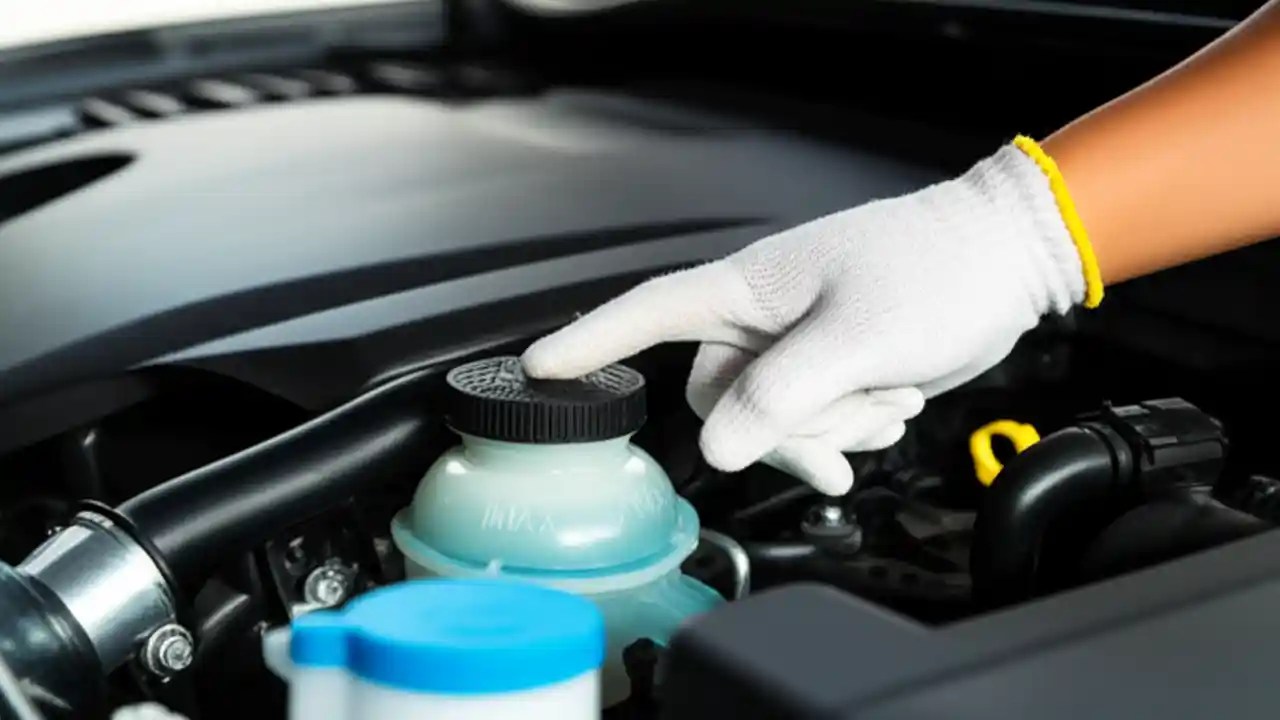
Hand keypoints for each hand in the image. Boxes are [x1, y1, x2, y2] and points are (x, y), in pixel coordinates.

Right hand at [523, 142, 1087, 494]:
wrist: (1003, 263)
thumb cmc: (933, 272)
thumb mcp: (854, 338)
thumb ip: (779, 393)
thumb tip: (718, 446)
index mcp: (747, 288)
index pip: (647, 314)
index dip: (587, 342)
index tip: (537, 369)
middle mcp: (761, 317)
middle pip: (718, 399)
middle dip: (779, 430)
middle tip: (834, 442)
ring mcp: (794, 346)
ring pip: (769, 419)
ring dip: (830, 426)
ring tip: (885, 399)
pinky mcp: (829, 370)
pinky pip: (812, 420)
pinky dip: (851, 426)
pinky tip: (890, 403)